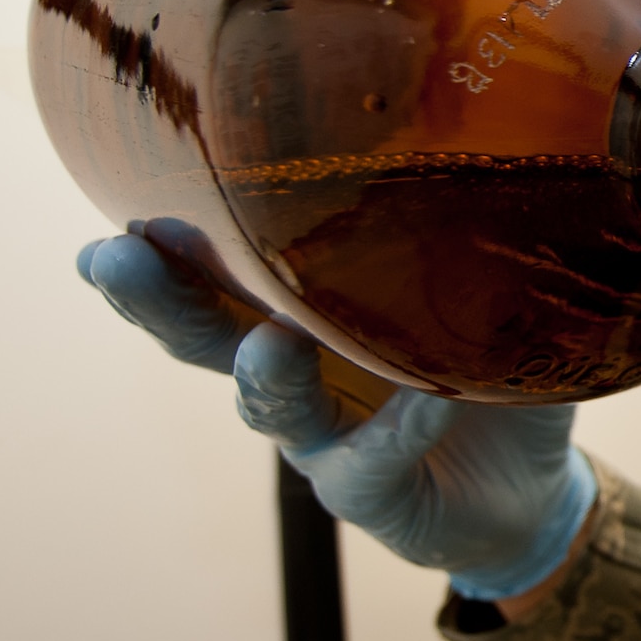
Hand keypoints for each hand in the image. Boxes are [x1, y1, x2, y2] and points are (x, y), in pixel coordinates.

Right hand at [79, 234, 594, 600]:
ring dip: (265, 375)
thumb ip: (466, 238)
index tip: (125, 201)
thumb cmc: (486, 371)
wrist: (525, 488)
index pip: (224, 265)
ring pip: (269, 407)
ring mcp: (322, 436)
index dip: (170, 237)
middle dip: (157, 296)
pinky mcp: (365, 492)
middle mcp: (294, 368)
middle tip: (115, 257)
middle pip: (204, 332)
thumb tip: (488, 148)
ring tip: (272, 345)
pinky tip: (426, 407)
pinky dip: (397, 431)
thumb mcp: (478, 294)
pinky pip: (371, 462)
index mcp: (302, 307)